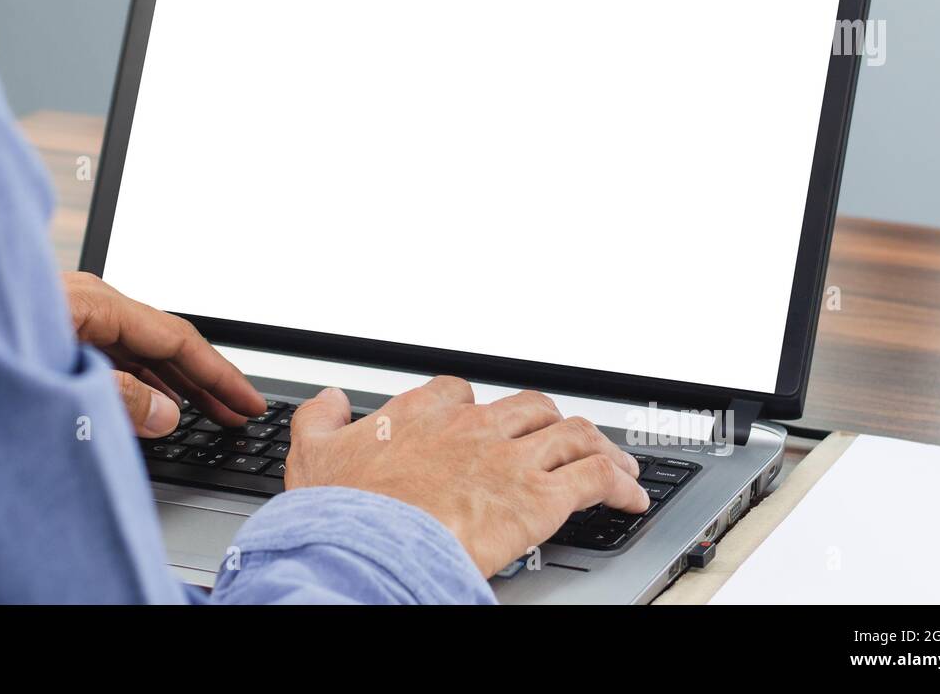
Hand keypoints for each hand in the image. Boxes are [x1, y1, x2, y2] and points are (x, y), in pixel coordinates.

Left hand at [62, 271, 265, 436]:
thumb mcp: (54, 376)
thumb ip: (118, 398)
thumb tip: (167, 416)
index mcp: (94, 303)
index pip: (177, 339)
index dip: (219, 375)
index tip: (249, 402)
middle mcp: (88, 304)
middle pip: (164, 344)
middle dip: (205, 382)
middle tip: (238, 414)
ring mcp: (72, 317)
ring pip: (139, 352)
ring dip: (175, 384)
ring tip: (207, 413)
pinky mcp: (57, 334)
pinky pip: (114, 356)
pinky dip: (142, 380)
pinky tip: (155, 400)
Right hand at [285, 376, 649, 577]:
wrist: (367, 547)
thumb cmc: (343, 511)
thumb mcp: (310, 454)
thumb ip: (319, 419)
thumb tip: (329, 400)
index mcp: (422, 413)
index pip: (460, 393)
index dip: (476, 408)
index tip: (481, 421)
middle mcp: (472, 426)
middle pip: (528, 407)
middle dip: (548, 421)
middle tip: (559, 438)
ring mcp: (509, 458)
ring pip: (571, 434)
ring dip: (598, 446)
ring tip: (614, 461)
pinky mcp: (538, 497)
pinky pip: (594, 478)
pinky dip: (619, 484)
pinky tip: (629, 497)